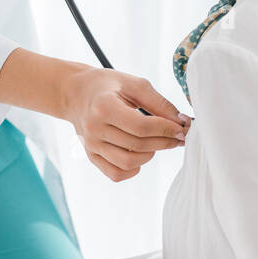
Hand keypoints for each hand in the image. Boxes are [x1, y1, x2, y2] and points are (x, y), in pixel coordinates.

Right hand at [63, 66, 190, 181]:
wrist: (76, 93)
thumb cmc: (108, 86)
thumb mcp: (134, 84)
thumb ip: (159, 103)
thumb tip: (182, 122)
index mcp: (103, 106)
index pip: (141, 126)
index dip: (166, 129)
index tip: (182, 127)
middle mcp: (94, 129)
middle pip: (138, 145)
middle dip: (164, 142)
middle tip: (178, 135)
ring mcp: (91, 145)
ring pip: (128, 163)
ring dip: (150, 154)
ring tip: (157, 142)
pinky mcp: (91, 156)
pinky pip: (116, 174)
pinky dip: (133, 169)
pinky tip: (140, 154)